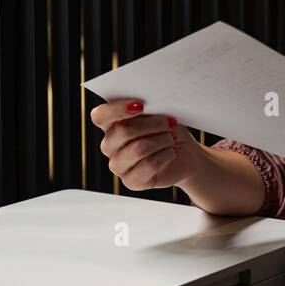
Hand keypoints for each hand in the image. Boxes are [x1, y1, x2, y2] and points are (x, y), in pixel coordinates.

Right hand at [89, 98, 206, 193]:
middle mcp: (109, 146)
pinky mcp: (132, 181)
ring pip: (138, 148)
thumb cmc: (168, 130)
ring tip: (172, 138)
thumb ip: (148, 107)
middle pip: (123, 131)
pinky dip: (165, 155)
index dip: (116, 109)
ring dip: (161, 140)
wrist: (185, 154)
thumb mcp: (160, 113)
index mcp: (111, 125)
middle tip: (170, 122)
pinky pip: (148, 165)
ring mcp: (118, 165)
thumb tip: (144, 103)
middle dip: (152, 124)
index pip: (100, 116)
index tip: (141, 105)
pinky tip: (171, 152)